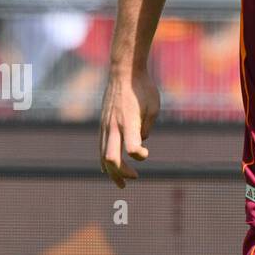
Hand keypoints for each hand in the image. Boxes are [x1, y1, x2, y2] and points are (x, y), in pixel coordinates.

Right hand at [99, 68, 160, 186]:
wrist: (123, 71)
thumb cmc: (143, 88)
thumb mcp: (153, 106)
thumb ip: (147, 127)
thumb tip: (140, 141)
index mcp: (128, 122)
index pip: (132, 148)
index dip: (140, 156)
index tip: (146, 153)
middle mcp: (113, 126)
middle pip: (110, 159)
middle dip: (121, 173)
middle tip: (134, 178)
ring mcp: (105, 125)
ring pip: (102, 155)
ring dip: (112, 171)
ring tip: (123, 183)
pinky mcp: (102, 124)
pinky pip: (100, 147)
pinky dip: (104, 160)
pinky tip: (110, 170)